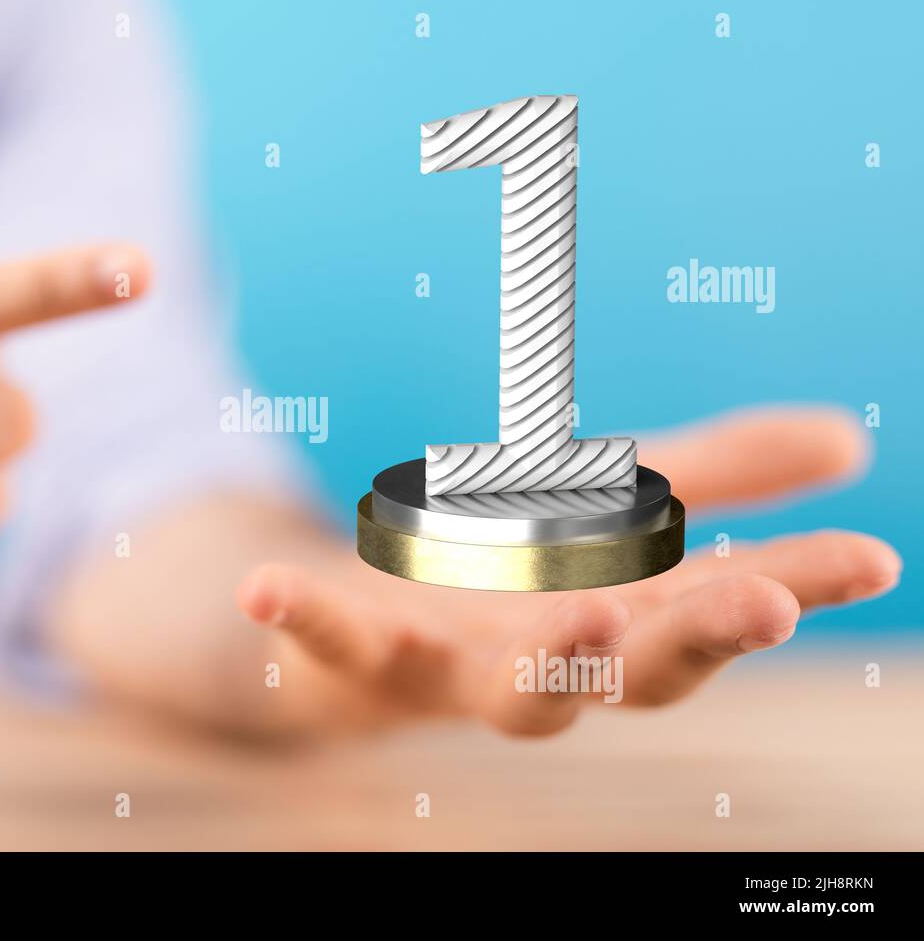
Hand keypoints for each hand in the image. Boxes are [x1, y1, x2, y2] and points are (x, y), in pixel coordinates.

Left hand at [237, 408, 899, 734]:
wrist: (364, 629)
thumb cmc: (505, 576)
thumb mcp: (612, 510)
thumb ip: (721, 476)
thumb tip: (851, 437)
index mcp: (608, 628)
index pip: (711, 620)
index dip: (788, 592)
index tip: (871, 556)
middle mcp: (538, 667)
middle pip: (623, 675)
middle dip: (689, 643)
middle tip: (758, 599)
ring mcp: (446, 674)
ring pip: (502, 693)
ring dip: (543, 667)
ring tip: (578, 617)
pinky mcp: (351, 660)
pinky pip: (327, 644)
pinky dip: (301, 618)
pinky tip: (267, 581)